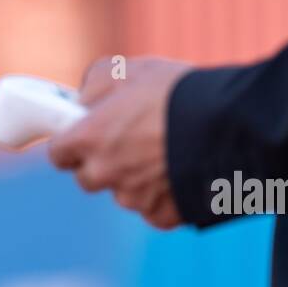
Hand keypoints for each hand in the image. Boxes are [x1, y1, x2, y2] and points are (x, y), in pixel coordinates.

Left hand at [46, 56, 192, 229]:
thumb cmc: (176, 92)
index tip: (85, 135)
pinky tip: (180, 170)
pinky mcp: (162, 216)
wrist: (229, 123)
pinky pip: (153, 209)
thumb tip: (82, 99)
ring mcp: (133, 198)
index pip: (58, 153)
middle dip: (103, 162)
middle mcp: (104, 173)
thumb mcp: (127, 70)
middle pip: (89, 177)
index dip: (71, 143)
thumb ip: (94, 86)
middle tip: (129, 140)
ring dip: (135, 178)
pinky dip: (163, 195)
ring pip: (124, 193)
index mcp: (88, 138)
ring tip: (164, 150)